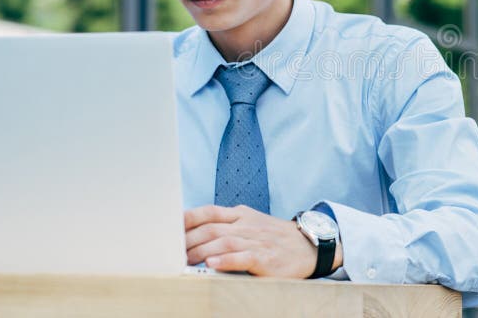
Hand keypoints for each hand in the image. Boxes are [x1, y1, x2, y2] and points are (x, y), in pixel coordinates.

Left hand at [184, 205, 341, 277]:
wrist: (310, 246)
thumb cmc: (275, 238)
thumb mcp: (251, 223)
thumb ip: (227, 225)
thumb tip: (193, 232)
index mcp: (240, 215)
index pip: (209, 212)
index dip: (187, 219)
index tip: (168, 227)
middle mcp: (246, 225)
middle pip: (211, 229)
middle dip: (188, 241)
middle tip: (170, 253)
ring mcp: (257, 241)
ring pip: (224, 243)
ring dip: (201, 252)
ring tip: (185, 261)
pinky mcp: (267, 258)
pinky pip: (244, 257)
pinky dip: (227, 260)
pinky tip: (213, 265)